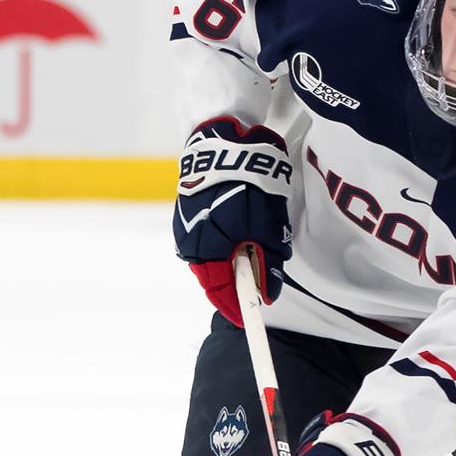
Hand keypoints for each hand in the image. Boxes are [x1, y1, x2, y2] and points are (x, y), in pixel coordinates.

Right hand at [172, 117, 295, 325]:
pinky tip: (242, 233)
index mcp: (206, 248)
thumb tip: (268, 293)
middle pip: (216, 276)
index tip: (250, 318)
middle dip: (240, 282)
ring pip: (214, 257)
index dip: (238, 306)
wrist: (223, 136)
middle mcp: (191, 240)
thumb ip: (266, 260)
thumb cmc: (247, 180)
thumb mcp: (264, 223)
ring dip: (235, 260)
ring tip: (257, 253)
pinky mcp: (191, 208)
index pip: (220, 291)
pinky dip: (227, 243)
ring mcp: (188, 224)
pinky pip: (210, 238)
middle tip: (262, 284)